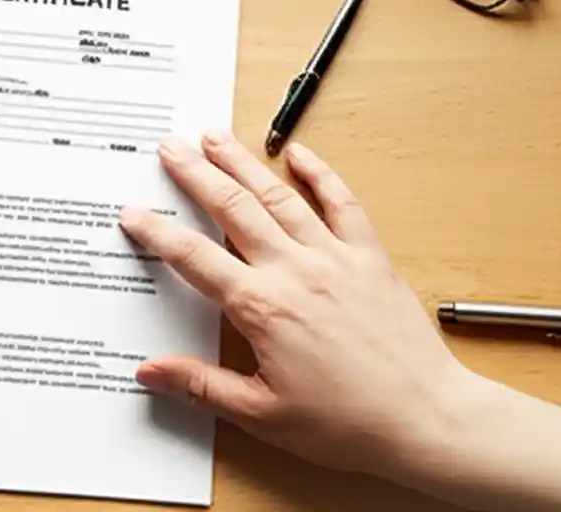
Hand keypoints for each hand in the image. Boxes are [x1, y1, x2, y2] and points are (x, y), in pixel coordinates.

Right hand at [119, 132, 468, 477]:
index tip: (134, 215)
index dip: (157, 233)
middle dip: (196, 174)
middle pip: (232, 209)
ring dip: (243, 163)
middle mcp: (295, 271)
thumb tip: (149, 371)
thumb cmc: (347, 423)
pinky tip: (299, 154)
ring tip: (215, 137)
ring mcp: (335, 258)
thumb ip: (201, 385)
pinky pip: (342, 204)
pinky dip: (320, 175)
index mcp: (262, 308)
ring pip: (278, 197)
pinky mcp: (369, 258)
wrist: (425, 419)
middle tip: (169, 147)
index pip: (194, 259)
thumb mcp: (261, 414)